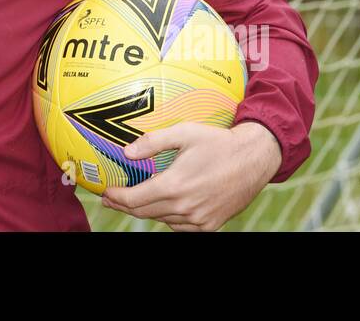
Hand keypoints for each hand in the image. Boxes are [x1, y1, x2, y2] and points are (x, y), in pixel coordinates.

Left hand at [99, 121, 281, 230]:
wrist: (254, 159)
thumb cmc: (218, 142)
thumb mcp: (184, 132)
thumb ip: (153, 142)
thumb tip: (127, 152)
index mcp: (175, 186)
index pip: (134, 200)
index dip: (116, 198)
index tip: (105, 193)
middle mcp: (185, 207)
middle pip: (144, 213)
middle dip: (124, 206)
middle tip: (111, 199)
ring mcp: (199, 219)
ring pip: (162, 220)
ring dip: (146, 211)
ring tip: (135, 201)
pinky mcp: (210, 225)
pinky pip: (180, 226)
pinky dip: (168, 218)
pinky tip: (164, 207)